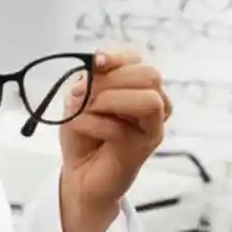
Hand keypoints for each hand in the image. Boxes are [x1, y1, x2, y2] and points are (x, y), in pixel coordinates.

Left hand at [59, 50, 170, 231]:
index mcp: (137, 87)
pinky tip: (78, 126)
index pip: (138, 59)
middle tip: (82, 93)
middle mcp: (153, 104)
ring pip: (149, 100)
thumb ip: (91, 80)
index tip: (95, 62)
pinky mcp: (142, 149)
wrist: (80, 175)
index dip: (117, 57)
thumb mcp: (81, 99)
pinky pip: (122, 129)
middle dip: (112, 80)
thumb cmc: (84, 135)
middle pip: (150, 76)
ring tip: (85, 109)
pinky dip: (93, 124)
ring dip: (110, 99)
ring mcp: (152, 127)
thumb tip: (97, 65)